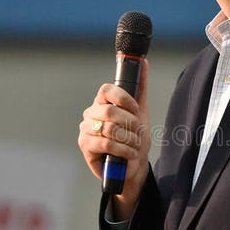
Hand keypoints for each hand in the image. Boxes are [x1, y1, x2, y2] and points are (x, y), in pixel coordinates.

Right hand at [78, 60, 150, 218]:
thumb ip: (141, 87)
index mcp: (102, 103)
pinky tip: (129, 154)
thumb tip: (144, 62)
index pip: (106, 90)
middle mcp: (91, 113)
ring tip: (134, 145)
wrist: (133, 166)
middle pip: (110, 111)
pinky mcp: (85, 146)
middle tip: (138, 133)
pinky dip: (123, 150)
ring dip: (129, 139)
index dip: (124, 99)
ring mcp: (85, 129)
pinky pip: (106, 144)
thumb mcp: (141, 112)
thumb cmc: (134, 138)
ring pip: (110, 128)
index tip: (136, 111)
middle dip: (131, 124)